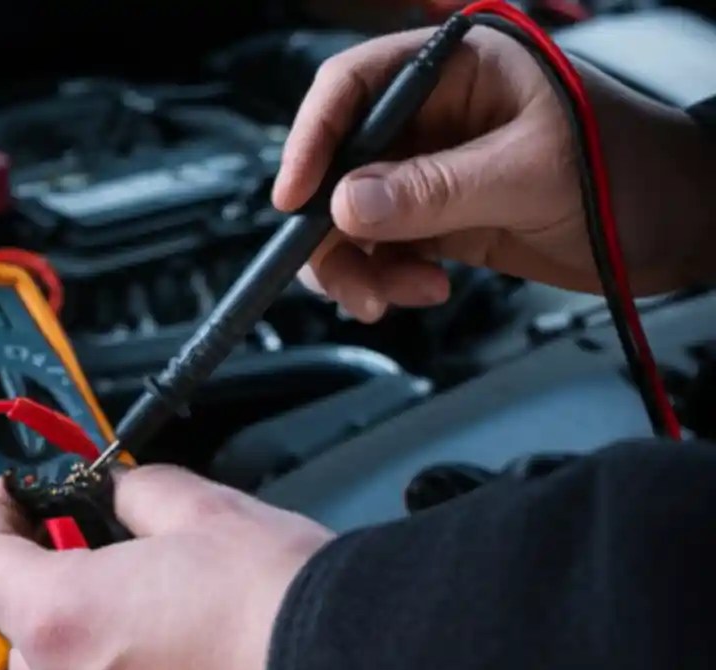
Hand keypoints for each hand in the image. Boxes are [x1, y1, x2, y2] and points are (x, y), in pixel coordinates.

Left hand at [0, 465, 333, 669]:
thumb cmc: (277, 605)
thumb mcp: (199, 511)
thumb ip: (136, 491)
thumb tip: (123, 490)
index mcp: (61, 620)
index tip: (14, 503)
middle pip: (21, 630)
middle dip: (50, 586)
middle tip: (94, 551)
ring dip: (85, 643)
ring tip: (149, 612)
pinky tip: (171, 660)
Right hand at [273, 25, 715, 322]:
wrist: (681, 228)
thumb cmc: (632, 171)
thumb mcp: (531, 175)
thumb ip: (437, 189)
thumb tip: (350, 203)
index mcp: (455, 71)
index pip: (354, 88)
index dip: (312, 139)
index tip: (293, 198)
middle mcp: (433, 118)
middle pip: (340, 163)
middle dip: (331, 224)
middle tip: (339, 271)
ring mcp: (433, 171)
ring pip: (353, 216)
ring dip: (356, 264)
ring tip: (388, 297)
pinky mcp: (440, 219)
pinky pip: (383, 248)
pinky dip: (386, 278)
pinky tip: (422, 291)